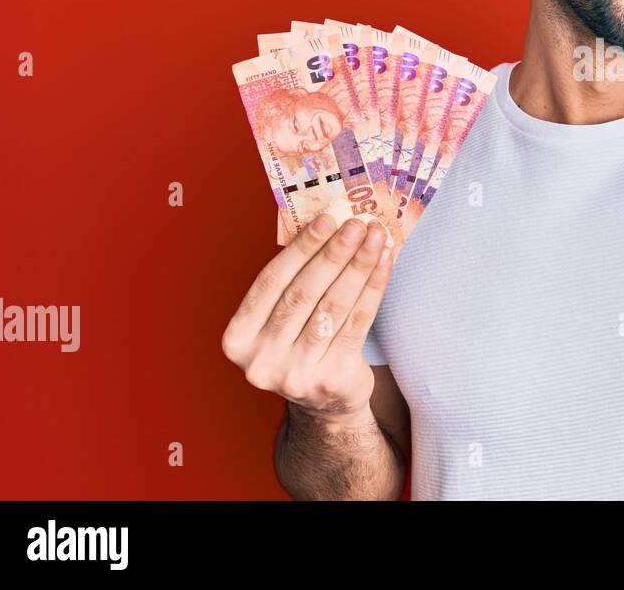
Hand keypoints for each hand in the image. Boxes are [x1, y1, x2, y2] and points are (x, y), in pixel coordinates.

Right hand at [221, 214, 398, 427]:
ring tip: (376, 237)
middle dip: (334, 253)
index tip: (326, 219)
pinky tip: (385, 262)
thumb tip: (328, 225)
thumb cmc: (302, 345)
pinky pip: (357, 321)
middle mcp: (261, 360)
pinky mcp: (331, 379)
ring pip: (334, 305)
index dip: (300, 249)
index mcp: (238, 339)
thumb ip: (293, 281)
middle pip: (304, 293)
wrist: (325, 403)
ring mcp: (295, 374)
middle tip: (357, 224)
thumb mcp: (281, 320)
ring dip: (359, 265)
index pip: (271, 282)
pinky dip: (374, 286)